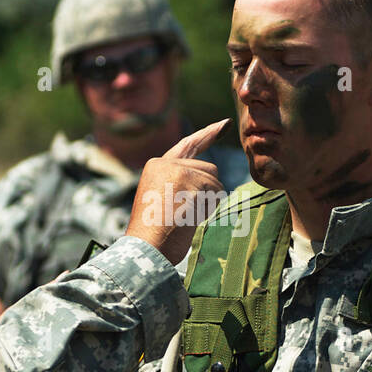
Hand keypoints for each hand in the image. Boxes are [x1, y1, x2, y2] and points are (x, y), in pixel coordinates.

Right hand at [125, 119, 227, 263]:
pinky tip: (189, 217)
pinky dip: (209, 209)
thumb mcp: (164, 200)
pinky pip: (216, 193)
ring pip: (215, 181)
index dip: (208, 135)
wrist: (147, 247)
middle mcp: (167, 163)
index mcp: (157, 166)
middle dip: (207, 192)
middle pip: (208, 170)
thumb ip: (183, 184)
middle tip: (185, 213)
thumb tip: (212, 181)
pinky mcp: (190, 181)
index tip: (224, 124)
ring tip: (184, 216)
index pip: (188, 145)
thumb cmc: (155, 234)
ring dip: (208, 202)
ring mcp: (178, 170)